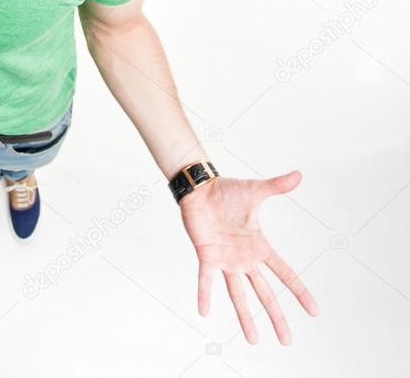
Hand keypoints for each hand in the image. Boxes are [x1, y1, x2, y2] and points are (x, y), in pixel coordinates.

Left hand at [178, 170, 318, 344]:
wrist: (201, 188)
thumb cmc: (228, 190)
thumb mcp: (255, 191)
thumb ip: (277, 186)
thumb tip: (299, 174)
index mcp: (259, 246)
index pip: (285, 273)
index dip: (299, 291)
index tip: (314, 311)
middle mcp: (245, 258)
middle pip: (264, 293)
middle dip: (276, 317)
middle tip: (287, 341)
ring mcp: (226, 260)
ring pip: (238, 295)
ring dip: (245, 317)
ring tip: (254, 341)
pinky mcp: (207, 256)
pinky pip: (206, 280)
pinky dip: (205, 294)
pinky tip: (203, 312)